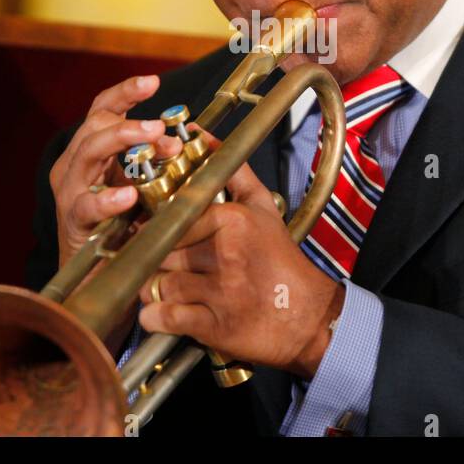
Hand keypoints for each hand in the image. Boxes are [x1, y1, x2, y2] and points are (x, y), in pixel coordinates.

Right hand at [48, 75, 182, 356]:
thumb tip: (194, 136)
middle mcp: (75, 165)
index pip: (103, 110)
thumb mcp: (139, 185)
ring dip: (122, 143)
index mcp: (91, 151)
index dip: (126, 92)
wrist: (97, 276)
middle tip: (161, 126)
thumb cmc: (123, 225)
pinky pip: (86, 206)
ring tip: (152, 140)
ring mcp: (70, 192)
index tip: (153, 81)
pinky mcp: (72, 222)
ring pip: (87, 153)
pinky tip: (128, 196)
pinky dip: (108, 199)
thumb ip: (156, 160)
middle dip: (131, 122)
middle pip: (94, 126)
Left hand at [137, 129, 345, 378]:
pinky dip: (154, 317)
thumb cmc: (282, 262)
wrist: (310, 316)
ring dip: (154, 288)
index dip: (158, 228)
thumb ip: (234, 172)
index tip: (158, 235)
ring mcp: (219, 291)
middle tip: (160, 262)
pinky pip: (162, 316)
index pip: (171, 217)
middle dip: (155, 258)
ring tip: (167, 286)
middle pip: (161, 250)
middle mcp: (225, 253)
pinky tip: (164, 313)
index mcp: (232, 220)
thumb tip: (204, 138)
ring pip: (157, 283)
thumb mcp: (263, 209)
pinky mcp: (214, 325)